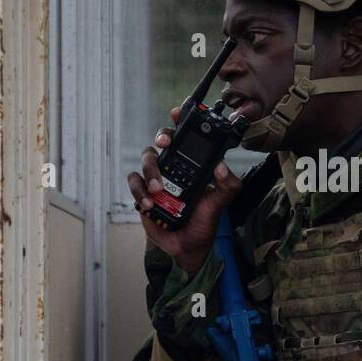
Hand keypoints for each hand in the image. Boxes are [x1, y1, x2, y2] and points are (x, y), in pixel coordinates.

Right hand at [127, 106, 241, 272]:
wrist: (188, 247)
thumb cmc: (204, 222)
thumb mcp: (219, 203)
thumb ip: (227, 185)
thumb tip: (221, 166)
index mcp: (192, 164)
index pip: (186, 138)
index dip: (180, 121)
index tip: (177, 113)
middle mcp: (173, 167)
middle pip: (161, 141)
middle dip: (161, 137)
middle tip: (165, 144)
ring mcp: (156, 179)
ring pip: (146, 159)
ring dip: (150, 170)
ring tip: (158, 189)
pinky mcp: (143, 193)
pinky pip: (134, 182)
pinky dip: (139, 191)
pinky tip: (150, 204)